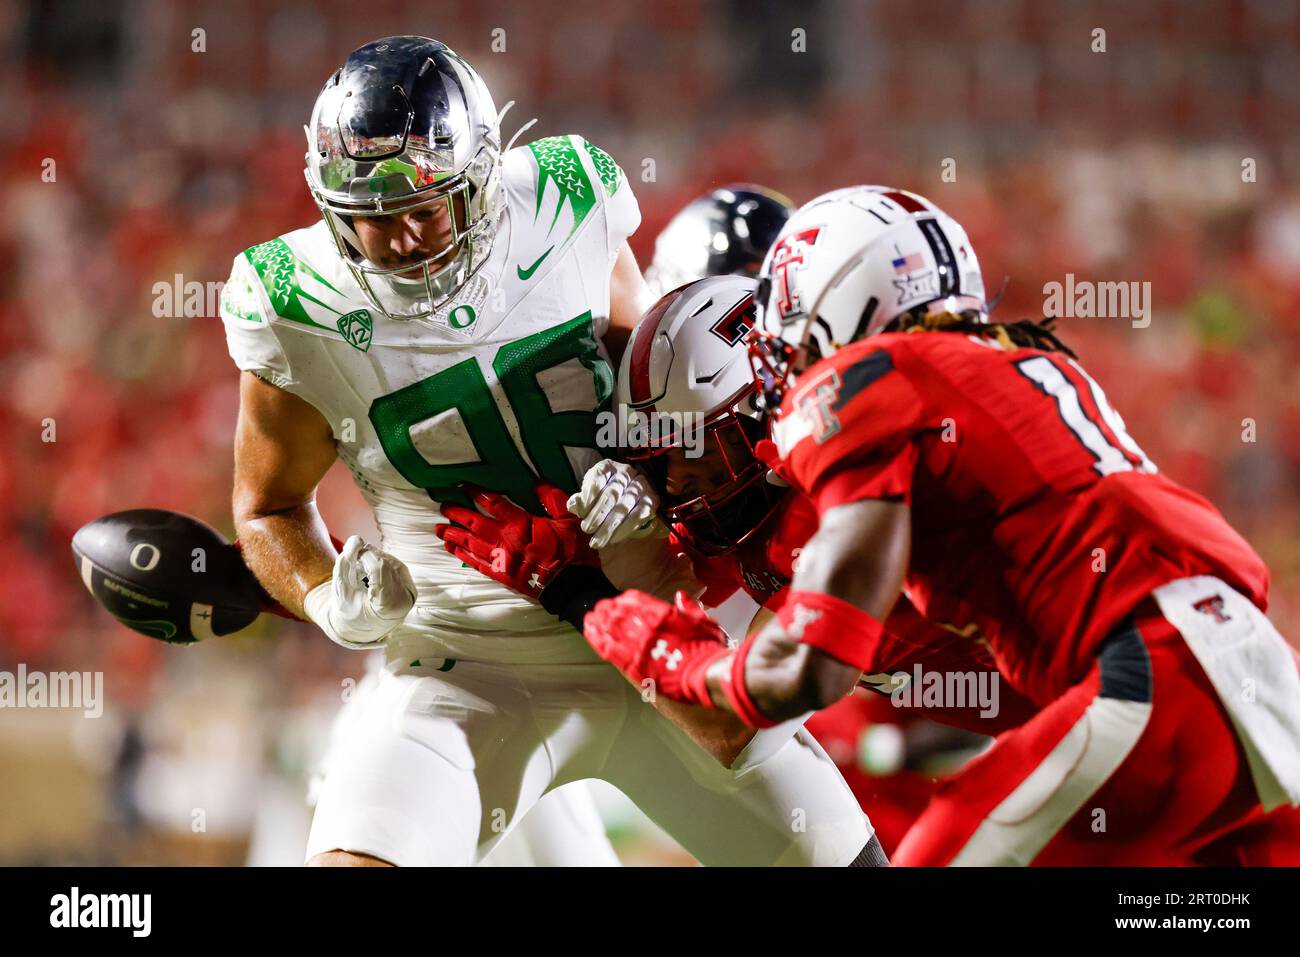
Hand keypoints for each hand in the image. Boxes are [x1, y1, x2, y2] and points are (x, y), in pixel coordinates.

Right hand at [303, 535, 416, 648]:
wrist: (363, 626)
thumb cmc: (350, 610)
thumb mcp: (341, 589)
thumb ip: (345, 563)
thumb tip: (357, 538)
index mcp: (388, 605)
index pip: (381, 568)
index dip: (366, 556)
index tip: (352, 555)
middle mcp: (405, 598)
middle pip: (386, 563)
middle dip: (368, 558)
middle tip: (354, 566)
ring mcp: (410, 590)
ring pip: (391, 561)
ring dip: (373, 560)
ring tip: (361, 574)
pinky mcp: (410, 583)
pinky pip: (394, 563)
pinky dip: (380, 564)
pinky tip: (370, 574)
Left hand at [436, 483, 598, 598]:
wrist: (570, 586)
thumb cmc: (572, 551)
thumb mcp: (570, 518)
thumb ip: (552, 498)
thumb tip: (536, 482)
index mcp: (521, 523)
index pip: (494, 502)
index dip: (477, 493)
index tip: (463, 486)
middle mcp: (505, 539)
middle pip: (475, 523)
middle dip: (458, 514)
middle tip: (444, 506)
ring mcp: (500, 558)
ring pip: (470, 544)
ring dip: (454, 535)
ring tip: (439, 529)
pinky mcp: (501, 574)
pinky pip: (476, 564)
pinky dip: (463, 556)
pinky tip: (452, 551)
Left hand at [567, 459, 663, 548]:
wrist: (630, 499)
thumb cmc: (604, 496)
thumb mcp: (590, 495)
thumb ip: (580, 500)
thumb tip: (574, 505)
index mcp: (608, 467)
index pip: (598, 477)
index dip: (589, 494)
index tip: (581, 511)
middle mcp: (626, 472)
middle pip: (611, 494)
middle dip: (597, 514)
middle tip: (587, 529)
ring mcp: (641, 486)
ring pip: (624, 507)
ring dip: (609, 526)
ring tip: (597, 541)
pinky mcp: (651, 500)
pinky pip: (638, 516)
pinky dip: (624, 529)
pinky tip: (613, 538)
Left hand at [584, 590, 728, 706]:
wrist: (705, 674)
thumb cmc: (708, 649)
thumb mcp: (703, 621)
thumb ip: (689, 608)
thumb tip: (680, 596)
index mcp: (662, 613)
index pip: (636, 600)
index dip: (625, 600)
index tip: (619, 600)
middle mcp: (645, 626)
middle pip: (619, 613)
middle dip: (608, 610)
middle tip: (599, 608)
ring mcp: (637, 645)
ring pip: (610, 629)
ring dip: (598, 622)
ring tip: (590, 619)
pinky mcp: (632, 665)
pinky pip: (609, 650)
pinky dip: (597, 640)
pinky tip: (590, 634)